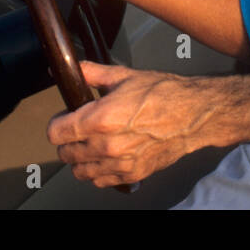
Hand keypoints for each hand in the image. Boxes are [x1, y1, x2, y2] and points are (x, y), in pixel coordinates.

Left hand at [46, 61, 214, 187]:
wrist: (193, 115)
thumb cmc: (164, 94)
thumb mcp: (124, 76)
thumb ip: (93, 73)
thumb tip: (74, 68)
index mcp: (101, 119)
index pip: (56, 133)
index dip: (57, 122)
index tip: (64, 117)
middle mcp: (106, 145)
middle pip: (65, 154)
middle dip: (67, 140)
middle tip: (78, 128)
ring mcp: (119, 163)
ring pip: (79, 171)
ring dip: (80, 158)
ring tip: (90, 144)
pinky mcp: (132, 174)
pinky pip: (100, 181)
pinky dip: (98, 172)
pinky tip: (105, 157)